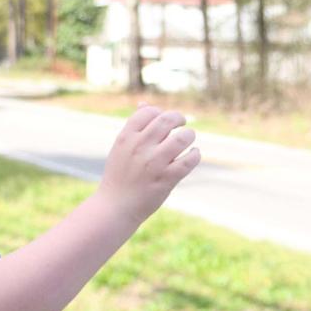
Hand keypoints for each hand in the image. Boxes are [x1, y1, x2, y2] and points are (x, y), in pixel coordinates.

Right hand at [97, 105, 200, 224]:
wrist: (115, 206)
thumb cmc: (120, 175)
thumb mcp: (121, 147)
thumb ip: (134, 126)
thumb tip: (145, 104)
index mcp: (126, 137)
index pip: (148, 112)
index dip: (160, 113)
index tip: (165, 121)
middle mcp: (140, 147)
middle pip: (167, 120)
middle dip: (179, 118)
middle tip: (182, 123)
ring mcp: (154, 163)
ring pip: (182, 138)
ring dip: (189, 135)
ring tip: (188, 139)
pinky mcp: (166, 179)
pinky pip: (189, 160)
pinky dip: (195, 155)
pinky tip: (193, 154)